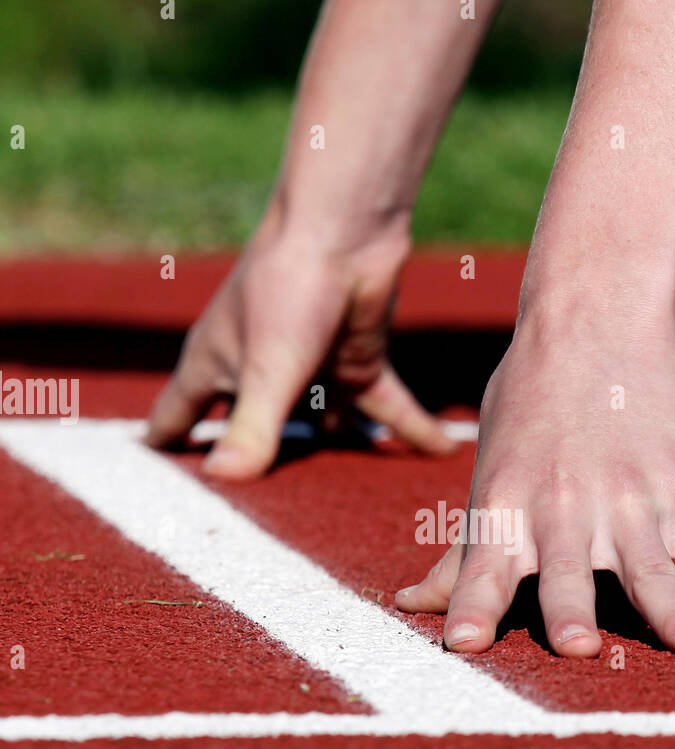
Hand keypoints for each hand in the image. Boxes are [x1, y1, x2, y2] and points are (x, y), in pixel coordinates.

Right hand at [146, 208, 454, 478]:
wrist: (347, 229)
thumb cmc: (290, 288)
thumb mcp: (269, 368)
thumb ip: (251, 428)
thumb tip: (223, 480)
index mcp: (217, 365)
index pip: (177, 413)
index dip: (166, 445)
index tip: (156, 486)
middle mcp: (260, 371)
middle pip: (248, 430)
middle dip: (251, 467)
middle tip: (252, 519)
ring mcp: (312, 369)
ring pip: (321, 428)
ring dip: (330, 459)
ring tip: (340, 507)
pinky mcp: (359, 362)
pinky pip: (389, 407)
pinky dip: (415, 430)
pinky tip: (445, 453)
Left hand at [396, 322, 674, 655]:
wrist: (595, 318)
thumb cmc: (528, 405)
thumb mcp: (488, 475)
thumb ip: (460, 552)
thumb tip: (411, 604)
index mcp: (507, 508)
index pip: (481, 568)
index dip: (471, 607)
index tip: (462, 644)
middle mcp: (564, 510)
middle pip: (566, 572)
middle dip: (573, 609)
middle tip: (580, 647)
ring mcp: (629, 502)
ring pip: (654, 568)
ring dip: (673, 609)